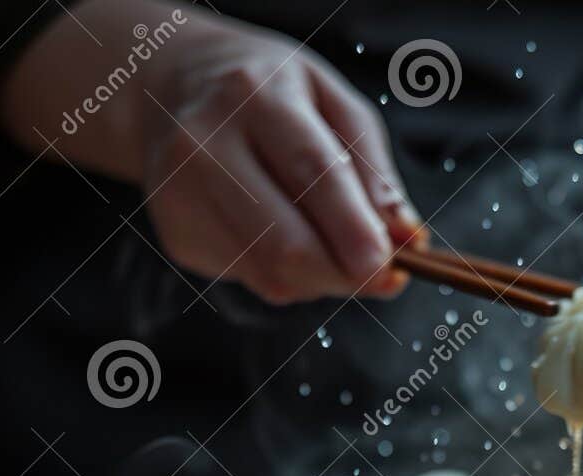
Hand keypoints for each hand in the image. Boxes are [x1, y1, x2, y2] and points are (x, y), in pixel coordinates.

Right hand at [138, 23, 417, 303]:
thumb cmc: (275, 97)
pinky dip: (288, 275)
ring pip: (270, 273)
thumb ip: (375, 173)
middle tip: (383, 276)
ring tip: (337, 249)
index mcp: (258, 95)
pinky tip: (285, 237)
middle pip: (285, 242)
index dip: (353, 228)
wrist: (173, 89)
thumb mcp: (335, 107)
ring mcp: (181, 192)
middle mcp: (206, 143)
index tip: (390, 268)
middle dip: (345, 274)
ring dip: (323, 279)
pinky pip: (251, 277)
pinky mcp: (176, 232)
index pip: (312, 172)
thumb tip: (409, 239)